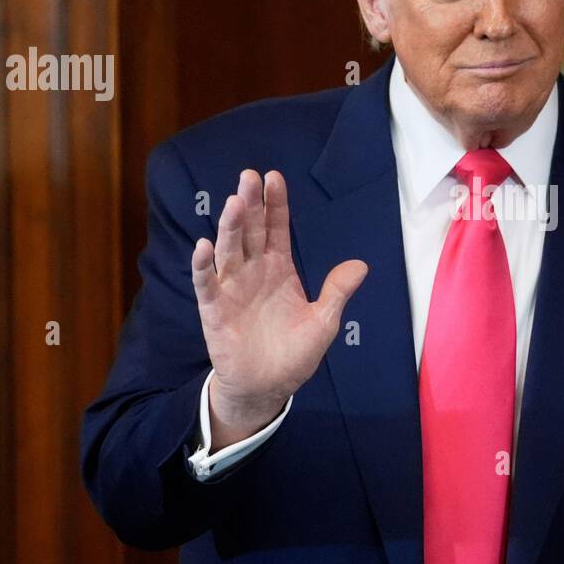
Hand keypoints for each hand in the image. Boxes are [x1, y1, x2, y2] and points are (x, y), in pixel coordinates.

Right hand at [191, 169, 366, 447]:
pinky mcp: (214, 310)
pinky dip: (203, 267)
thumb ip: (337, 292)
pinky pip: (207, 284)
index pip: (276, 228)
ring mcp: (232, 288)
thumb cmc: (295, 353)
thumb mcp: (324, 322)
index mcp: (279, 268)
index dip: (276, 205)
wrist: (268, 386)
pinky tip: (203, 247)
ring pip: (229, 250)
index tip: (275, 178)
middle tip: (249, 176)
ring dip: (229, 227)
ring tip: (233, 203)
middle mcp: (253, 271)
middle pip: (250, 231)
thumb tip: (361, 265)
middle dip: (250, 204)